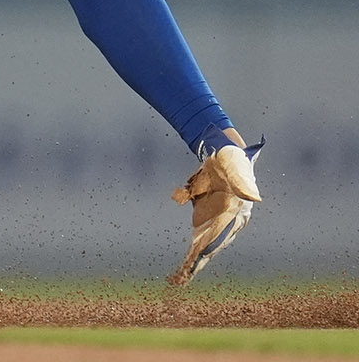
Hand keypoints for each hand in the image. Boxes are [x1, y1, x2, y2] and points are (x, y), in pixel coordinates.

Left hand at [166, 129, 263, 284]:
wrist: (223, 154)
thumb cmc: (232, 161)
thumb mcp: (236, 168)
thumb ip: (243, 183)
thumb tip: (254, 197)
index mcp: (235, 214)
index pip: (220, 233)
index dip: (209, 247)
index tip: (198, 259)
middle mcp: (227, 223)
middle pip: (210, 246)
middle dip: (197, 262)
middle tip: (182, 278)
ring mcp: (216, 224)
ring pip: (203, 248)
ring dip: (192, 265)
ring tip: (179, 279)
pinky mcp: (205, 220)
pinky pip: (197, 241)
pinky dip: (189, 257)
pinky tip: (180, 271)